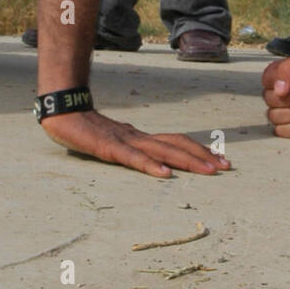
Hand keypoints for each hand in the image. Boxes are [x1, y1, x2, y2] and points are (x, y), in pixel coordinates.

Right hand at [40, 109, 229, 178]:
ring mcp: (125, 141)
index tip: (220, 161)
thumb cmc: (88, 130)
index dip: (199, 150)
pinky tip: (165, 174)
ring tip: (208, 171)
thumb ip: (134, 150)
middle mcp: (139, 137)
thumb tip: (153, 161)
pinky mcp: (109, 148)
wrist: (63, 113)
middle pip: (177, 144)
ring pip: (162, 150)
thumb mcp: (117, 142)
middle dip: (203, 156)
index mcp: (142, 138)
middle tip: (226, 167)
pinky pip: (133, 158)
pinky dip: (151, 166)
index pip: (177, 142)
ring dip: (187, 161)